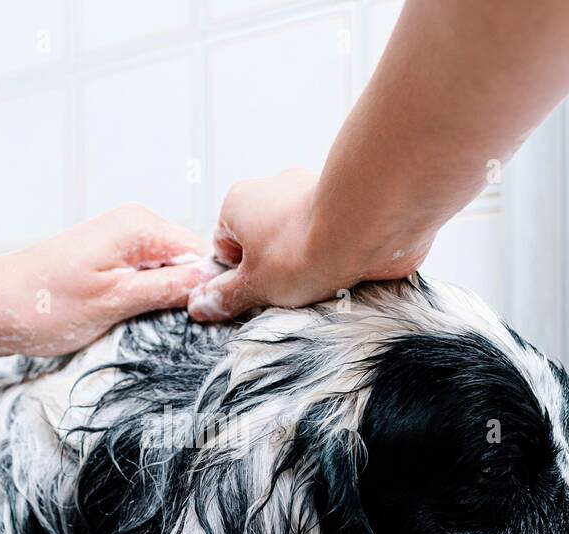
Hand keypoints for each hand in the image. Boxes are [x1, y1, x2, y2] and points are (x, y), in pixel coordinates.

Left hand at [0, 204, 209, 355]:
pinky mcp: (105, 265)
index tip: (215, 320)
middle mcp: (132, 228)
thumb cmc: (45, 305)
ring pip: (166, 276)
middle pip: (186, 263)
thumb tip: (213, 285)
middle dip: (190, 296)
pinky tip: (137, 324)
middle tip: (187, 334)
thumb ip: (168, 289)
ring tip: (156, 330)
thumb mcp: (116, 301)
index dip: (211, 286)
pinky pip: (143, 282)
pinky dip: (146, 304)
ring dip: (167, 304)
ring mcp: (118, 246)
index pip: (202, 252)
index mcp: (139, 226)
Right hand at [187, 169, 433, 321]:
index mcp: (241, 203)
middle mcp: (274, 192)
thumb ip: (226, 296)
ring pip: (299, 246)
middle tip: (283, 297)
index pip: (224, 246)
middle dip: (272, 275)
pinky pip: (331, 243)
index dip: (236, 276)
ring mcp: (313, 197)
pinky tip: (342, 277)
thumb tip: (200, 305)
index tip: (250, 294)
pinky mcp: (346, 208)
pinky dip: (334, 262)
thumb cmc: (304, 248)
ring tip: (317, 287)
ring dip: (305, 270)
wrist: (368, 227)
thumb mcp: (255, 285)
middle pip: (263, 246)